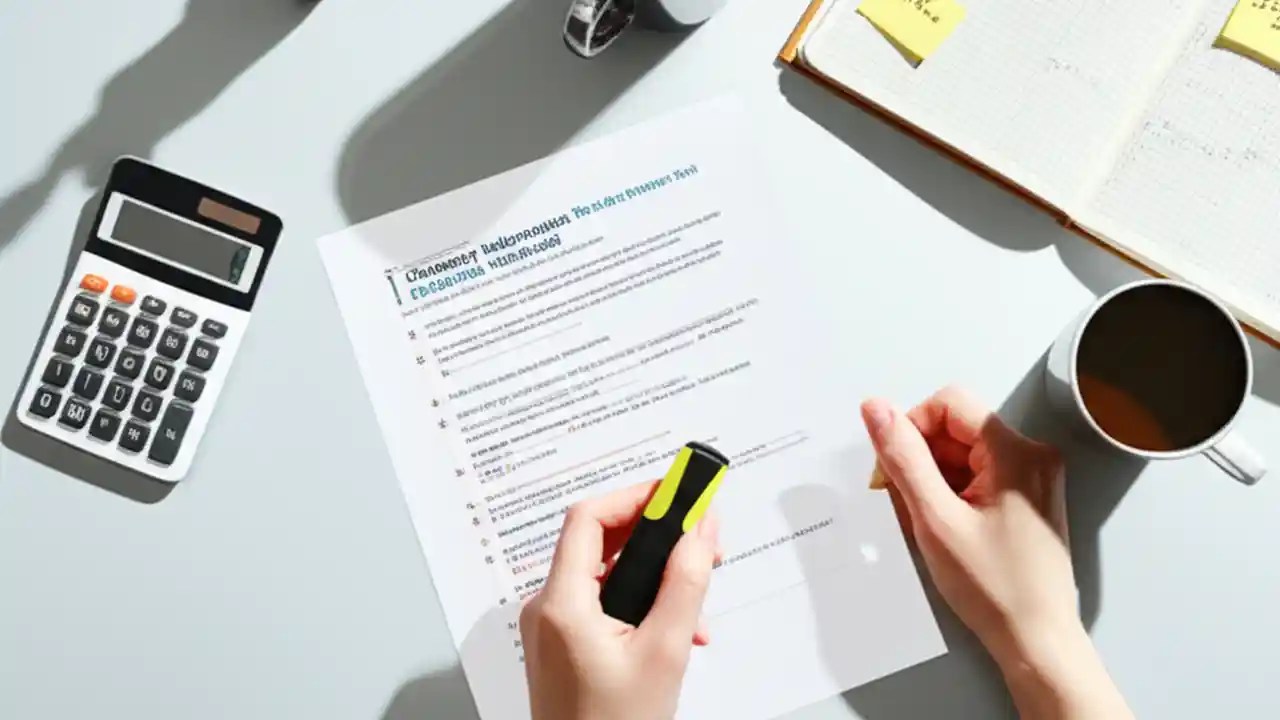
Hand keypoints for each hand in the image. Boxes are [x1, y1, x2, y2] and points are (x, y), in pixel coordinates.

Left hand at [521, 480, 719, 719]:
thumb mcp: (665, 652)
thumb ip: (686, 582)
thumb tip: (700, 530)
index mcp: (561, 605)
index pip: (589, 518)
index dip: (635, 496)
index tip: (677, 491)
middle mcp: (547, 609)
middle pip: (598, 542)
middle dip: (653, 536)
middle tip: (698, 536)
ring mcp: (551, 628)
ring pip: (604, 574)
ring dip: (652, 576)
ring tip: (695, 599)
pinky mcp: (562, 644)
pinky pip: (600, 602)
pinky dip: (638, 603)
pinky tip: (675, 629)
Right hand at [861, 387, 1132, 718]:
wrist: (1036, 639)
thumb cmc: (991, 586)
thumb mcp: (935, 519)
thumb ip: (903, 458)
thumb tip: (875, 408)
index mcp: (1015, 452)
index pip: (949, 403)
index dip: (911, 427)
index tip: (892, 469)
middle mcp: (1032, 454)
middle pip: (957, 426)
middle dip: (920, 456)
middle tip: (901, 501)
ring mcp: (1034, 476)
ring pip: (965, 452)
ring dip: (934, 477)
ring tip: (927, 521)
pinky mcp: (1030, 496)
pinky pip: (980, 473)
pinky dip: (953, 491)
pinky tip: (945, 525)